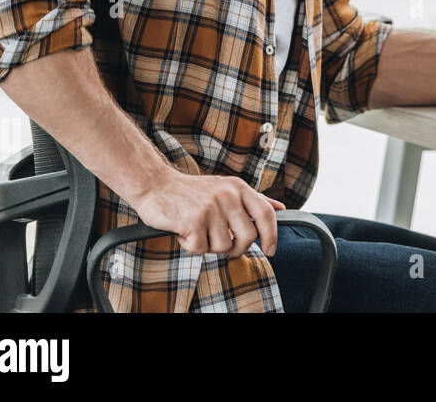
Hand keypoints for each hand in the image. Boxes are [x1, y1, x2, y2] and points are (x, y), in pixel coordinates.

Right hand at [128, 171, 285, 258]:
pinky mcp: (194, 221)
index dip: (272, 234)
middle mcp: (228, 196)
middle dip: (237, 248)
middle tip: (220, 243)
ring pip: (224, 246)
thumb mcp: (226, 188)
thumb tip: (280, 207)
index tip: (270, 250)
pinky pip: (201, 249)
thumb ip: (253, 199)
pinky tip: (183, 231)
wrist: (155, 185)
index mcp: (238, 187)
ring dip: (208, 245)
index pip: (266, 213)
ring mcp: (211, 208)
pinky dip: (191, 246)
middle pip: (248, 237)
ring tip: (197, 230)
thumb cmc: (192, 192)